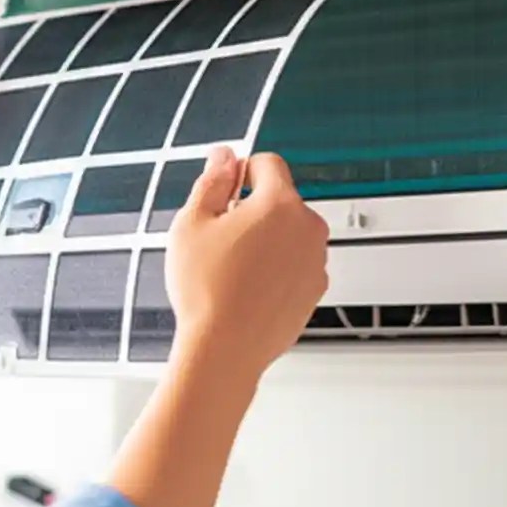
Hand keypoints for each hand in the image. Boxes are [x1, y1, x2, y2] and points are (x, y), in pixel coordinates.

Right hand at [165, 148, 328, 374]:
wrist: (224, 349)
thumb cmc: (206, 290)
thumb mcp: (191, 224)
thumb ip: (212, 182)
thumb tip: (223, 158)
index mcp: (279, 203)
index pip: (267, 163)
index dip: (239, 173)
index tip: (223, 192)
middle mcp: (308, 228)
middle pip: (279, 200)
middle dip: (251, 210)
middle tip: (218, 239)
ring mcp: (315, 261)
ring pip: (287, 234)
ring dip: (264, 240)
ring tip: (230, 269)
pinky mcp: (314, 290)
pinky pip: (293, 265)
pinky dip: (274, 269)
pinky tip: (246, 288)